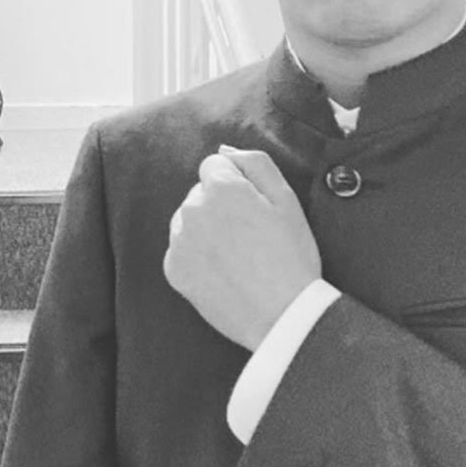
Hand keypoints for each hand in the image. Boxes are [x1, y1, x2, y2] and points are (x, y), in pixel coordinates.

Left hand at [163, 146, 321, 349]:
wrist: (283, 316)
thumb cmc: (292, 256)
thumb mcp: (287, 200)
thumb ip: (255, 163)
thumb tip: (225, 151)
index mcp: (221, 188)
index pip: (214, 166)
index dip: (237, 185)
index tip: (253, 208)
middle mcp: (193, 209)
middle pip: (200, 193)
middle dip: (219, 205)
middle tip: (249, 235)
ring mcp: (179, 240)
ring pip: (188, 219)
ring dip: (205, 228)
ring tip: (237, 255)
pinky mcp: (173, 268)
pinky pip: (180, 248)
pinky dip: (196, 256)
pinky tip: (222, 271)